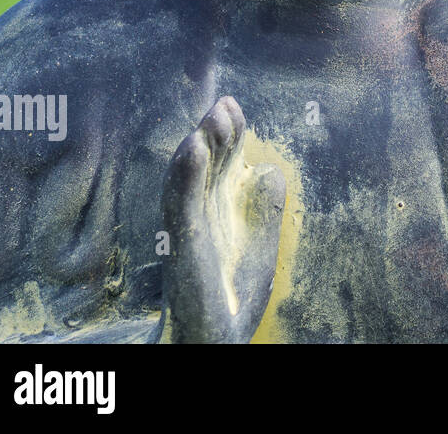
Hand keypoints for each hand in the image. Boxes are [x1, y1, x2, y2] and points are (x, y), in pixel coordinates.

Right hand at [159, 96, 284, 342]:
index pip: (222, 162)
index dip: (228, 133)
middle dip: (214, 133)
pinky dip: (185, 176)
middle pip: (205, 164)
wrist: (212, 344)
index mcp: (219, 211)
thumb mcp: (258, 246)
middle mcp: (200, 216)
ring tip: (209, 120)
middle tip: (224, 104)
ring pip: (187, 179)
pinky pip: (181, 207)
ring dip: (197, 148)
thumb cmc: (230, 298)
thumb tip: (266, 169)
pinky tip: (193, 149)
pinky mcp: (184, 249)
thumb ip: (263, 207)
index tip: (231, 104)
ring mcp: (189, 231)